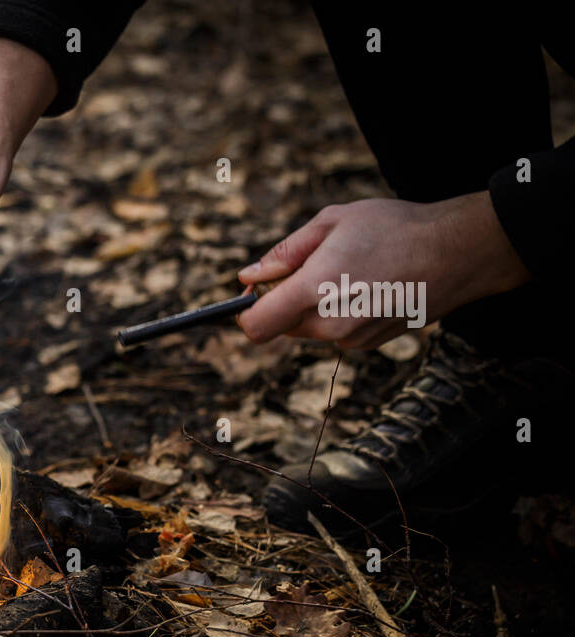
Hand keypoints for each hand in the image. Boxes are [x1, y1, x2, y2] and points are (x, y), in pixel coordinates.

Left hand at [235, 193, 530, 348]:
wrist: (459, 252)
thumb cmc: (395, 228)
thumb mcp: (332, 223)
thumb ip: (284, 253)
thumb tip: (248, 278)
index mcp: (314, 290)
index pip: (256, 325)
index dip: (246, 310)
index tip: (256, 292)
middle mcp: (331, 324)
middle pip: (281, 326)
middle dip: (285, 300)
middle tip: (317, 264)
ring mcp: (352, 339)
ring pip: (309, 330)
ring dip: (314, 306)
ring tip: (350, 270)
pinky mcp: (370, 344)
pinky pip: (336, 333)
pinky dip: (339, 313)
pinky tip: (369, 285)